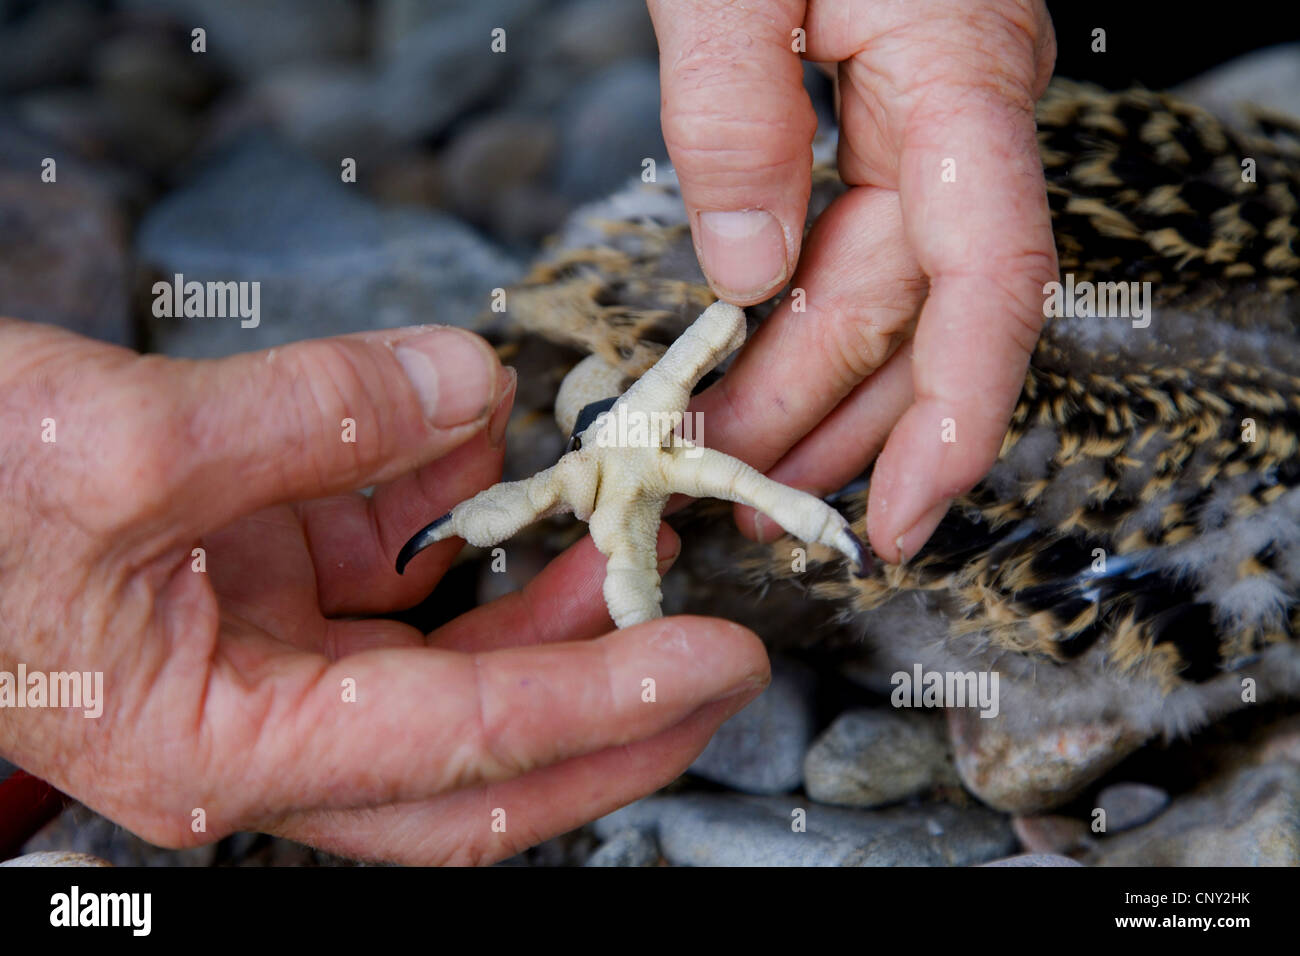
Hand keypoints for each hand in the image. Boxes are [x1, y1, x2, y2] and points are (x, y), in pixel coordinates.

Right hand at [0, 319, 767, 863]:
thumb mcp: (117, 449)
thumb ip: (314, 417)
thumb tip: (470, 386)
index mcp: (225, 748)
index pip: (465, 746)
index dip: (605, 703)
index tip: (715, 664)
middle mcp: (262, 725)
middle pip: (480, 759)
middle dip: (609, 711)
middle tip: (719, 655)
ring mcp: (271, 657)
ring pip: (450, 665)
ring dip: (548, 610)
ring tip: (632, 543)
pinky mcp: (267, 587)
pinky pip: (392, 568)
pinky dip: (454, 514)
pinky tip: (493, 454)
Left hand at [648, 0, 1057, 561]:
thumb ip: (736, 109)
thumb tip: (749, 269)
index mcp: (956, 76)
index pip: (988, 278)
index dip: (959, 409)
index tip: (910, 507)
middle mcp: (958, 116)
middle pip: (909, 310)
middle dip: (830, 423)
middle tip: (750, 508)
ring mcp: (923, 122)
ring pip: (882, 295)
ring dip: (814, 396)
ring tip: (745, 474)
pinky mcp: (879, 120)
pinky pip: (853, 247)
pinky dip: (801, 323)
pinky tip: (760, 376)